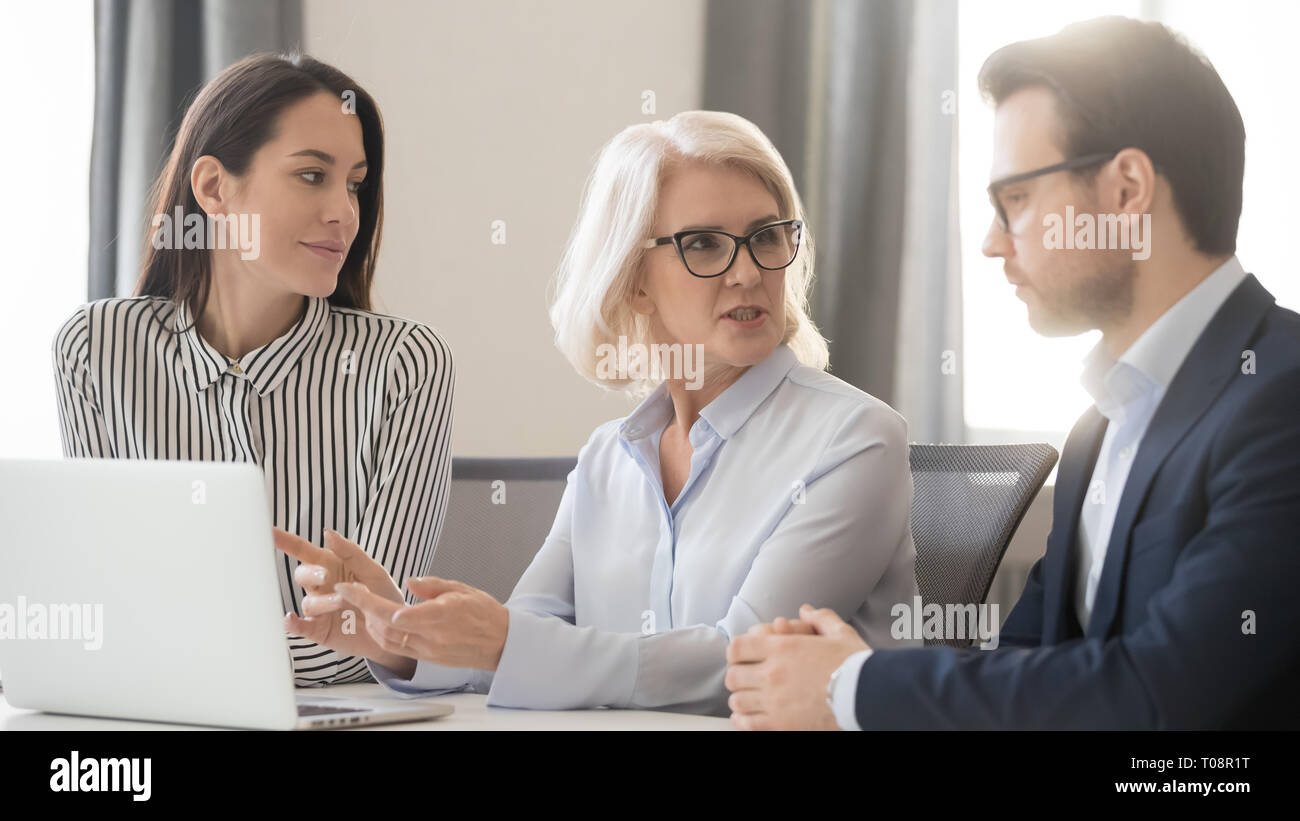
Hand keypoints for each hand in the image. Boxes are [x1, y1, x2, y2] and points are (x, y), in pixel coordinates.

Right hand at [272, 527, 409, 672]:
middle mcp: (320, 587)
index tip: (270, 532)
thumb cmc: (383, 595)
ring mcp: (319, 609)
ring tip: (344, 602)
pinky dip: (292, 623)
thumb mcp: (373, 571)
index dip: (286, 541)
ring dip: (324, 600)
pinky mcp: (319, 630)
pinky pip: (300, 626)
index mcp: (331, 566)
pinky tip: (290, 619)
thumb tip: (327, 532)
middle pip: (302, 574)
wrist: (396, 629)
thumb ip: (351, 553)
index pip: (304, 551)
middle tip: (326, 576)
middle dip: (311, 573)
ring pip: (309, 601)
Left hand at [334, 576, 509, 670]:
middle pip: (388, 626)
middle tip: (347, 590)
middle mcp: (434, 636)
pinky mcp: (427, 658)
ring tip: (359, 603)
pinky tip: (376, 620)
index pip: (402, 614)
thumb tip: (409, 581)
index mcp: (443, 615)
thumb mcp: (461, 589)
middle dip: (363, 608)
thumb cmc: (484, 612)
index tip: (356, 590)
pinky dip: (381, 634)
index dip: (375, 605)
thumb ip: (432, 585)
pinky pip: (397, 648)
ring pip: (388, 640)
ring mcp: (429, 650)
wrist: (501, 642)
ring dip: (369, 622)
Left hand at [725, 603, 870, 729]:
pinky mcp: (780, 724)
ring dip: (741, 697)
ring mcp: (774, 701)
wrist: (867, 697)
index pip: (737, 647)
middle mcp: (773, 673)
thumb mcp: (840, 634)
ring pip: (737, 700)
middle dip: (738, 675)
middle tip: (747, 678)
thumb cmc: (855, 667)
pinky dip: (743, 720)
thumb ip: (821, 619)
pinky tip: (750, 717)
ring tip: (750, 698)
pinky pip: (747, 723)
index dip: (737, 651)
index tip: (742, 656)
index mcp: (782, 648)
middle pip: (733, 675)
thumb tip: (807, 610)